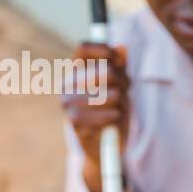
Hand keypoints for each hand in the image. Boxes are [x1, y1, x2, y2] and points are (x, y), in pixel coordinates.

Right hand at [61, 42, 128, 191]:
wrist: (107, 144)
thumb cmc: (114, 109)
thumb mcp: (121, 86)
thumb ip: (120, 66)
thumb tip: (122, 47)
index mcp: (78, 69)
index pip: (84, 48)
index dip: (104, 50)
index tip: (118, 60)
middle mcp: (69, 82)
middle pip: (105, 71)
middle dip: (122, 81)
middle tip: (124, 90)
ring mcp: (68, 101)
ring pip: (106, 94)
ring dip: (119, 102)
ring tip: (117, 107)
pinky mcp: (72, 120)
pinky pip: (101, 114)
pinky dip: (112, 117)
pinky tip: (111, 120)